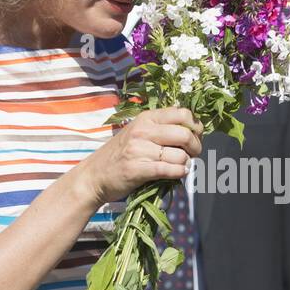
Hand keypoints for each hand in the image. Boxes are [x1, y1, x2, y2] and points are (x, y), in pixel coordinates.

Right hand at [80, 106, 203, 205]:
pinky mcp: (138, 169)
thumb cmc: (120, 155)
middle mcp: (143, 130)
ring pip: (180, 155)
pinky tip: (177, 174)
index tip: (196, 136)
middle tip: (193, 154)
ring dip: (186, 163)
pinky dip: (179, 173)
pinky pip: (170, 170)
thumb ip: (160, 127)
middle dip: (195, 147)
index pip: (182, 113)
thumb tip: (192, 128)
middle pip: (185, 134)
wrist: (94, 176)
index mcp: (146, 118)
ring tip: (182, 166)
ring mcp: (139, 150)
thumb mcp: (138, 132)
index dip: (195, 126)